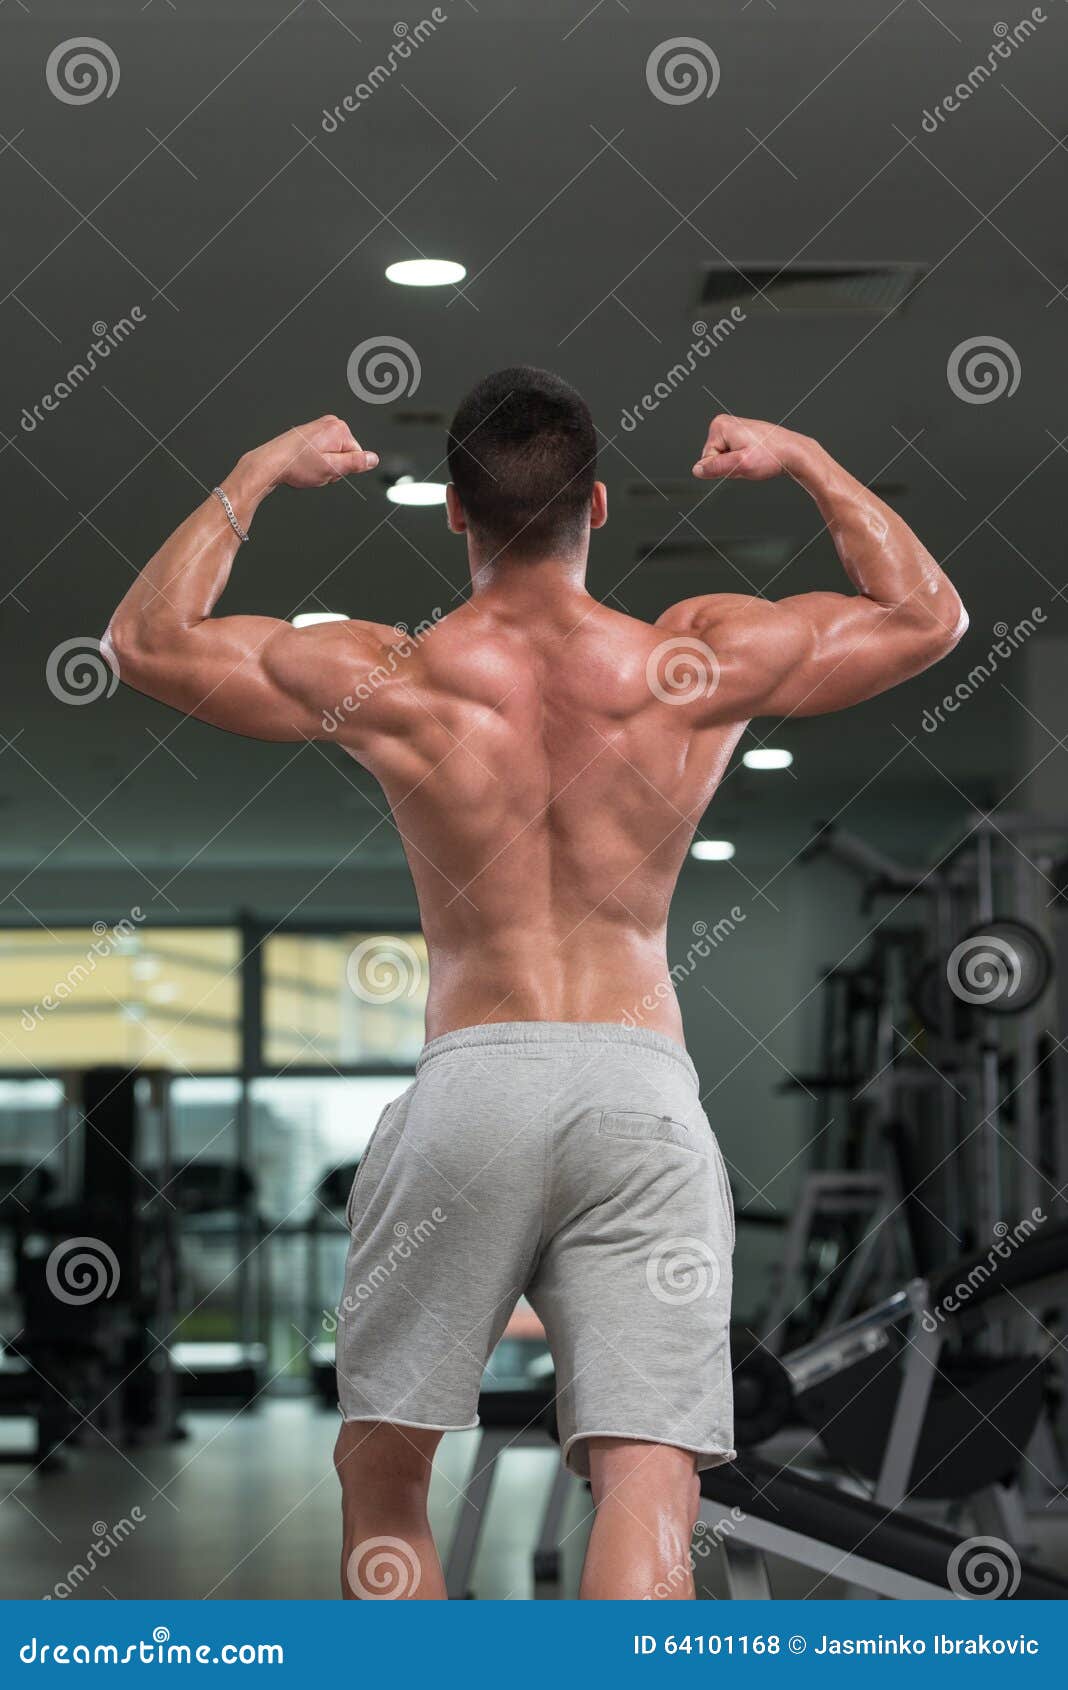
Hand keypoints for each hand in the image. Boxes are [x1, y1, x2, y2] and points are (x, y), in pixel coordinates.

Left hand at [252, 416, 378, 490]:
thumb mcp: (332, 468)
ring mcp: (319, 427)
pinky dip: (315, 460)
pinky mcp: (311, 433)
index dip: (344, 469)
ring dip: (324, 466)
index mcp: (339, 429)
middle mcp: (330, 423)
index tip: (328, 470)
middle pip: (346, 454)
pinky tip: (304, 463)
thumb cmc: (296, 464)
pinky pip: (323, 452)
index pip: (357, 456)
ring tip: (309, 467)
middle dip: (334, 467)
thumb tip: (373, 459)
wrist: (271, 462)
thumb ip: (356, 463)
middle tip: (317, 470)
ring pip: (334, 455)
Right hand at [692, 415, 812, 481]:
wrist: (792, 452)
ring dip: (737, 465)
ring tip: (753, 459)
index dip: (724, 467)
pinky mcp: (741, 435)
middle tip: (748, 462)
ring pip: (724, 458)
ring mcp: (733, 429)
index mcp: (720, 426)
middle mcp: (725, 424)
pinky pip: (733, 455)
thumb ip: (716, 468)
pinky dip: (743, 460)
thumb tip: (697, 470)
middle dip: (730, 466)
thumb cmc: (771, 455)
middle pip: (715, 458)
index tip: (741, 462)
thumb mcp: (740, 465)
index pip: (707, 459)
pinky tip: (755, 457)